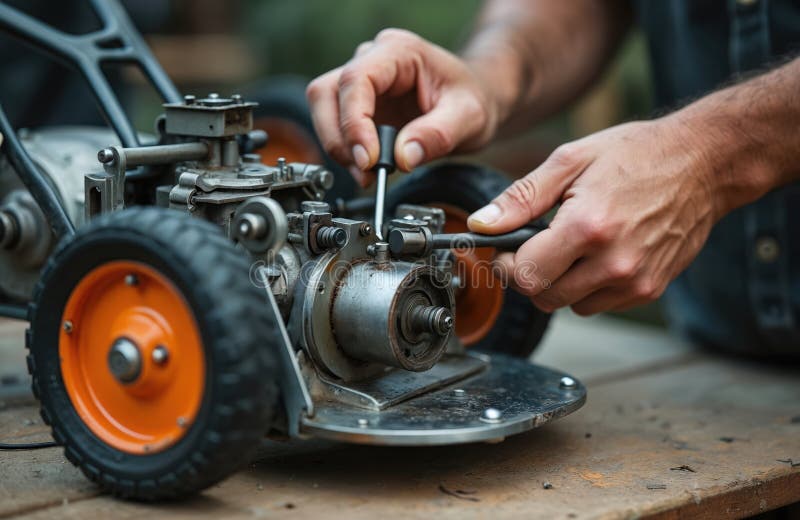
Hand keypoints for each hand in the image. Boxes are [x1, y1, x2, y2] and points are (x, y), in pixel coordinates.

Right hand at [306, 29, 498, 185]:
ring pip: (323, 109)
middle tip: (366, 171)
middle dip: (340, 138)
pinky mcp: (358, 105)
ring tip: (368, 173)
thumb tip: (402, 157)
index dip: (354, 123)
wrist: (476, 99)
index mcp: (398, 51)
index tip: (368, 159)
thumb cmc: (473, 98)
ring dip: (338, 146)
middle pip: (327, 93)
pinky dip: (345, 151)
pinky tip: (368, 168)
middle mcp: (373, 60)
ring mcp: (362, 82)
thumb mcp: (469, 117)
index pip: (356, 80)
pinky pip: (335, 126)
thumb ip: (438, 135)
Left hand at [467, 118, 719, 314]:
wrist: (703, 163)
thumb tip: (481, 225)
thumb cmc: (635, 154)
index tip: (506, 249)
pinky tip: (599, 253)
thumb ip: (520, 198)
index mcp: (587, 227)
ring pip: (569, 305)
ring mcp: (635, 281)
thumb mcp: (569, 161)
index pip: (525, 275)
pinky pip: (599, 304)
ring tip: (573, 244)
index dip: (506, 264)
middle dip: (529, 274)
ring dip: (559, 283)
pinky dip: (588, 287)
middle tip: (537, 245)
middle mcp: (614, 262)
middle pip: (543, 297)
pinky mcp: (650, 289)